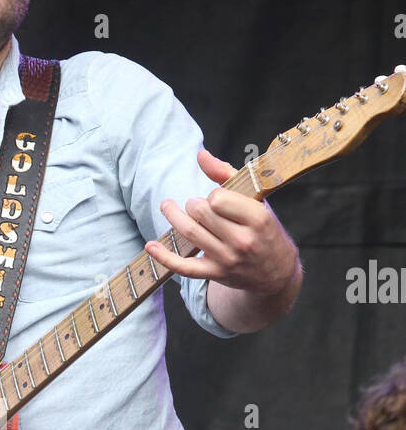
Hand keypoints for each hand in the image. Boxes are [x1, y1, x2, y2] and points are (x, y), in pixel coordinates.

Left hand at [146, 148, 298, 294]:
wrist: (277, 271)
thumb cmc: (265, 230)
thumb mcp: (257, 201)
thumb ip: (227, 175)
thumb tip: (200, 155)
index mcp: (257, 218)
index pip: (218, 199)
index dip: (212, 196)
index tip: (217, 200)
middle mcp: (243, 240)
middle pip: (201, 213)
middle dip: (193, 204)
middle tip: (195, 205)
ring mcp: (228, 259)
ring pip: (190, 233)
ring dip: (174, 217)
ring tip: (168, 207)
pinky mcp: (215, 274)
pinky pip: (184, 267)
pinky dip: (165, 257)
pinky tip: (151, 246)